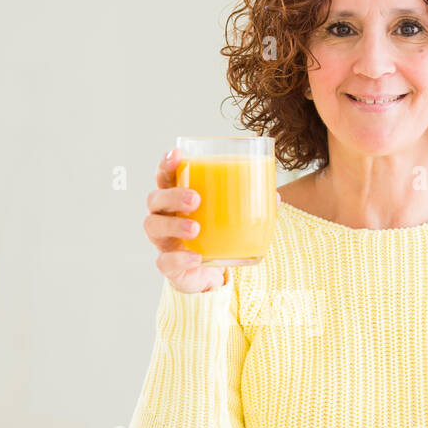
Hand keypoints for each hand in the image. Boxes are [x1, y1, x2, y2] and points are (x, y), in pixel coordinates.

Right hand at [145, 148, 273, 292]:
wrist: (210, 273)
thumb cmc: (217, 235)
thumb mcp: (233, 218)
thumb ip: (250, 205)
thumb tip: (275, 195)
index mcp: (177, 199)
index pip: (165, 176)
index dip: (167, 164)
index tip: (177, 154)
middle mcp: (164, 217)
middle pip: (155, 199)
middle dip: (172, 195)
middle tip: (195, 199)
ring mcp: (164, 242)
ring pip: (153, 226)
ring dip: (174, 225)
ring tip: (196, 229)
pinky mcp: (169, 266)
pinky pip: (165, 261)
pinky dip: (179, 258)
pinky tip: (196, 257)